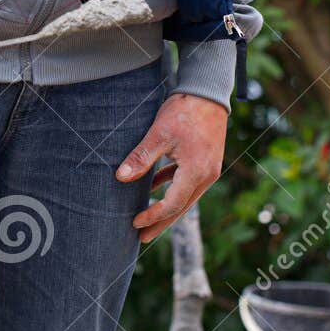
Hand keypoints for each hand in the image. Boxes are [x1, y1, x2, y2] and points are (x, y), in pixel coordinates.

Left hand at [115, 92, 227, 243]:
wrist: (208, 92)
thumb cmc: (184, 110)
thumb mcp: (158, 133)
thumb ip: (141, 158)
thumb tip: (121, 178)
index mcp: (196, 172)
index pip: (173, 204)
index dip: (153, 216)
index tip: (135, 224)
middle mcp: (206, 175)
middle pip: (181, 207)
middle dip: (161, 223)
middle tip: (142, 238)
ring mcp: (208, 169)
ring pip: (185, 196)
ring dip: (167, 208)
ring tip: (148, 220)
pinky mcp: (205, 160)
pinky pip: (186, 181)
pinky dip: (171, 187)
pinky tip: (155, 187)